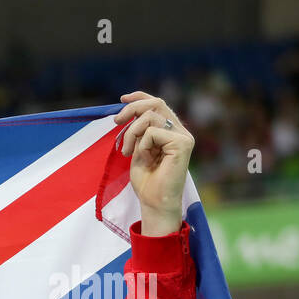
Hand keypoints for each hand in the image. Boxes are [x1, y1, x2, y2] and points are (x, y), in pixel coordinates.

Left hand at [114, 91, 194, 235]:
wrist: (154, 202)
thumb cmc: (146, 181)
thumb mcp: (138, 150)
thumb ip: (138, 132)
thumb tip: (128, 112)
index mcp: (171, 131)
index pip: (158, 104)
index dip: (140, 97)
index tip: (122, 99)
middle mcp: (180, 131)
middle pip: (156, 103)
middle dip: (132, 109)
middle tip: (116, 122)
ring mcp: (183, 137)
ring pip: (150, 117)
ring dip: (131, 133)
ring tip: (126, 151)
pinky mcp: (182, 143)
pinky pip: (152, 132)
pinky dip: (141, 143)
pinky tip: (141, 157)